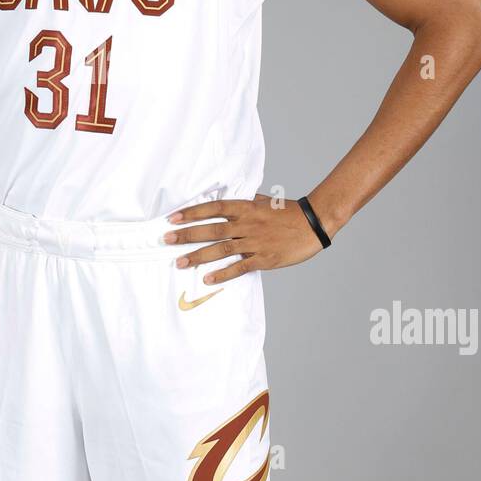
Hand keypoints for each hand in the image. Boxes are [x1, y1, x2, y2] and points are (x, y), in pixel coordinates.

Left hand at [163, 194, 326, 284]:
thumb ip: (243, 203)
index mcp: (246, 208)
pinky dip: (223, 274)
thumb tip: (223, 202)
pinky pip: (240, 267)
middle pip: (212, 230)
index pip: (213, 208)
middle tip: (166, 240)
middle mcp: (247, 224)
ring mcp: (255, 243)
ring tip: (179, 262)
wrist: (314, 224)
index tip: (173, 218)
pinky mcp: (264, 259)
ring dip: (198, 256)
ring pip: (221, 250)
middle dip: (187, 235)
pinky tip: (207, 279)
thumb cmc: (287, 212)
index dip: (192, 213)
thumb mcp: (263, 201)